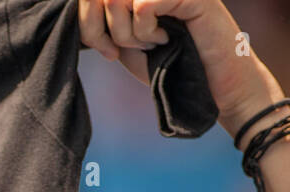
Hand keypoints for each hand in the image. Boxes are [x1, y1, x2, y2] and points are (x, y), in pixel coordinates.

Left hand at [78, 0, 285, 139]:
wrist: (210, 85)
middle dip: (104, 31)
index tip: (108, 50)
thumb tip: (79, 8)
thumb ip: (103, 23)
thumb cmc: (169, 65)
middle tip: (131, 47)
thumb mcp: (124, 43)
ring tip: (152, 41)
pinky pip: (144, 4)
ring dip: (127, 33)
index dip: (87, 26)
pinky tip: (165, 37)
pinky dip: (146, 30)